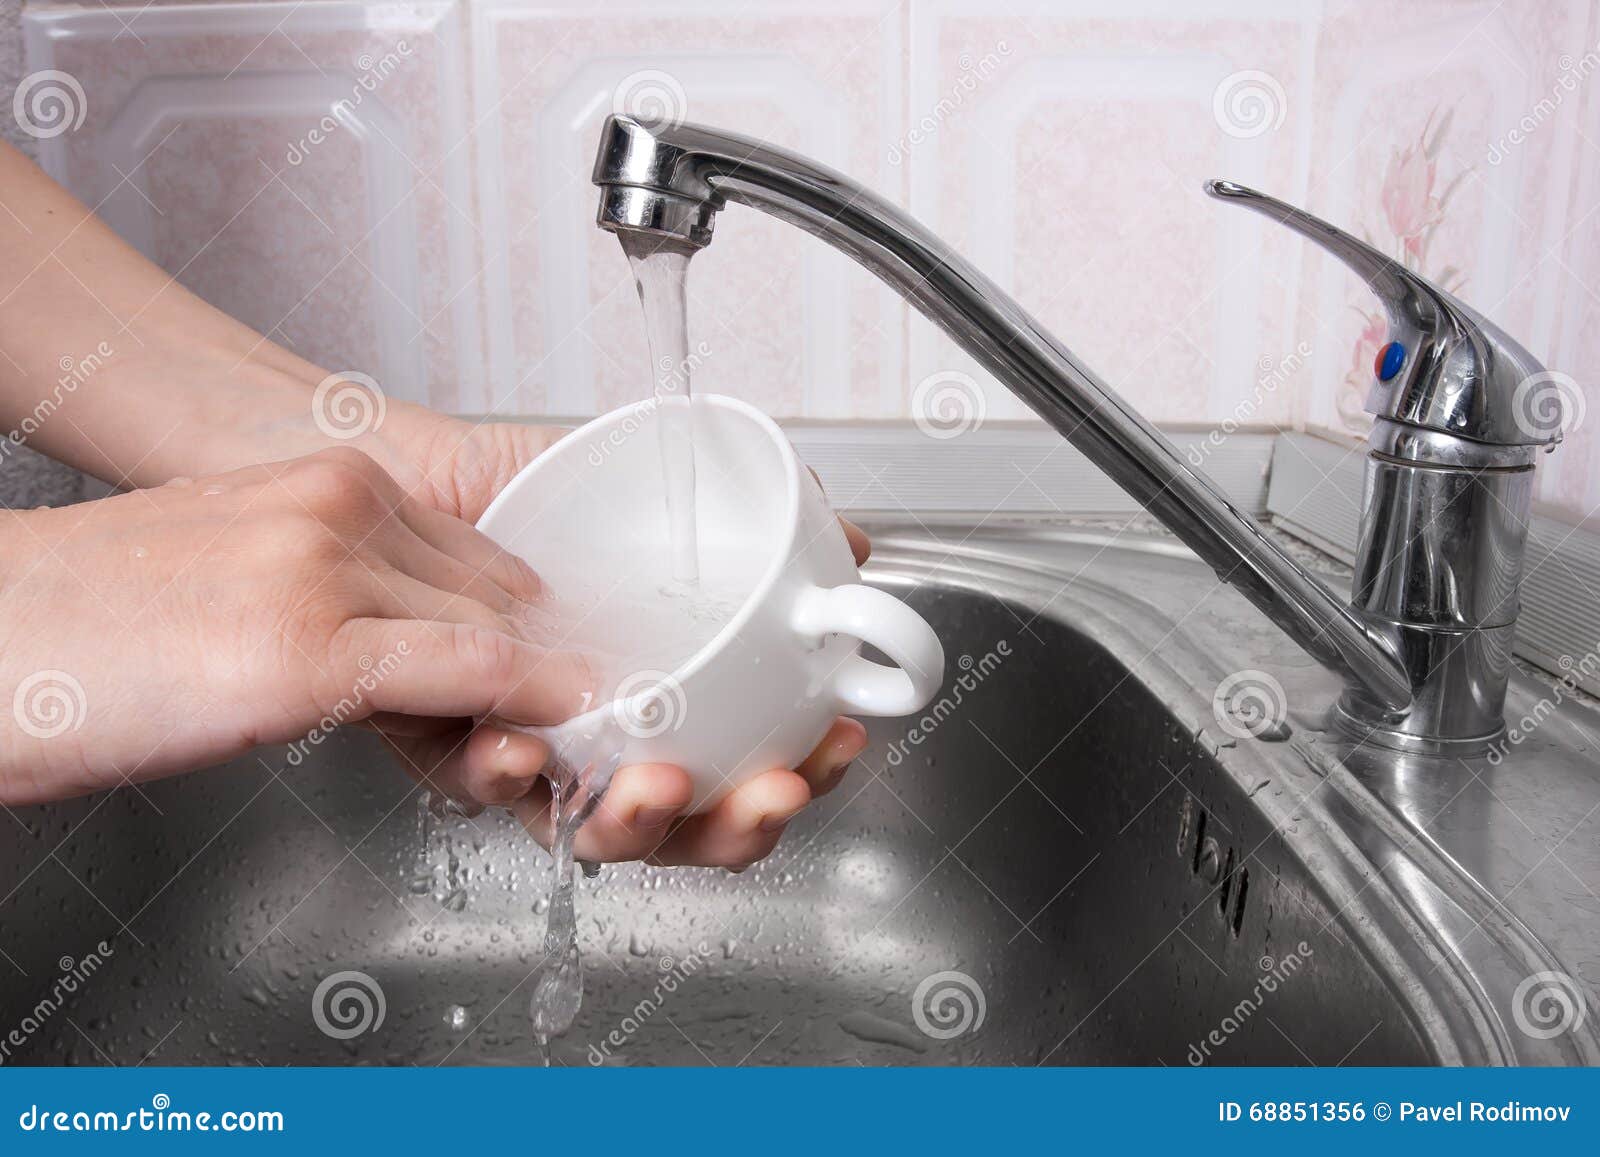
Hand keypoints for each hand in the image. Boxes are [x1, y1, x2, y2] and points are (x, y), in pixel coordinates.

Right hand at [0, 448, 587, 803]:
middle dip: (545, 660)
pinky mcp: (309, 648)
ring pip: (494, 630)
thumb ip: (335, 585)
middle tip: (596, 710)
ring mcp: (327, 571)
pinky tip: (570, 718)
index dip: (527, 624)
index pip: (475, 554)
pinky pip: (464, 672)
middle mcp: (340, 508)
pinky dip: (531, 700)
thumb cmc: (93, 619)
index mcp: (329, 483)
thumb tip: (409, 640)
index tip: (564, 667)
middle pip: (498, 591)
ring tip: (592, 732)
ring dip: (547, 690)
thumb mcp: (241, 566)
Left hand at [355, 407, 872, 867]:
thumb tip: (854, 542)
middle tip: (767, 791)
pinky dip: (506, 778)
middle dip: (731, 827)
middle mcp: (595, 742)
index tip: (836, 746)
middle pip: (679, 825)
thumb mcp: (644, 497)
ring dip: (628, 821)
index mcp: (658, 704)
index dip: (796, 775)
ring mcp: (526, 750)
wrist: (409, 466)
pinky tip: (522, 750)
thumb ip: (750, 521)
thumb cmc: (527, 498)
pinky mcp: (440, 742)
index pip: (738, 772)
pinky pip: (475, 786)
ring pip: (584, 827)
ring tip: (652, 783)